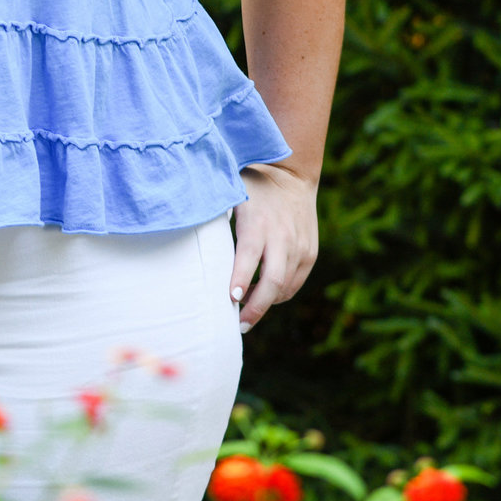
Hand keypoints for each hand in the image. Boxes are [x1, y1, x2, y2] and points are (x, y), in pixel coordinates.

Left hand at [228, 164, 317, 331]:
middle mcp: (283, 237)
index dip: (241, 280)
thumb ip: (215, 222)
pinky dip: (279, 294)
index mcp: (259, 223)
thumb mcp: (230, 196)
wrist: (292, 175)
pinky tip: (263, 296)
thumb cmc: (251, 188)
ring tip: (246, 313)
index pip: (250, 257)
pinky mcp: (310, 253)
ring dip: (265, 303)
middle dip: (256, 308)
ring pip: (285, 288)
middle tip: (239, 326)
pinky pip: (295, 283)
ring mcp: (300, 247)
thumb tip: (190, 248)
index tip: (231, 300)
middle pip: (273, 282)